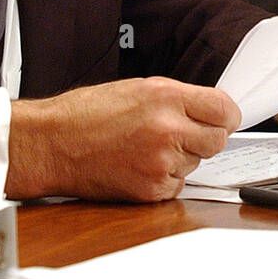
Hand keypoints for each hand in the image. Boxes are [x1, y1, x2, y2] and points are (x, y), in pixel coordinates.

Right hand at [5, 77, 239, 200]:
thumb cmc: (87, 114)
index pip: (225, 110)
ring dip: (180, 158)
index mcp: (166, 97)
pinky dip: (164, 178)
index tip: (220, 119)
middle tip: (179, 134)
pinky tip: (138, 165)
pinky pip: (177, 185)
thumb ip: (179, 99)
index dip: (225, 116)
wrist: (52, 144)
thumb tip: (210, 110)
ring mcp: (161, 162)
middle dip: (204, 138)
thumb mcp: (139, 89)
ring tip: (145, 147)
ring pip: (196, 164)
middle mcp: (168, 129)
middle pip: (218, 140)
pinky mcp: (151, 190)